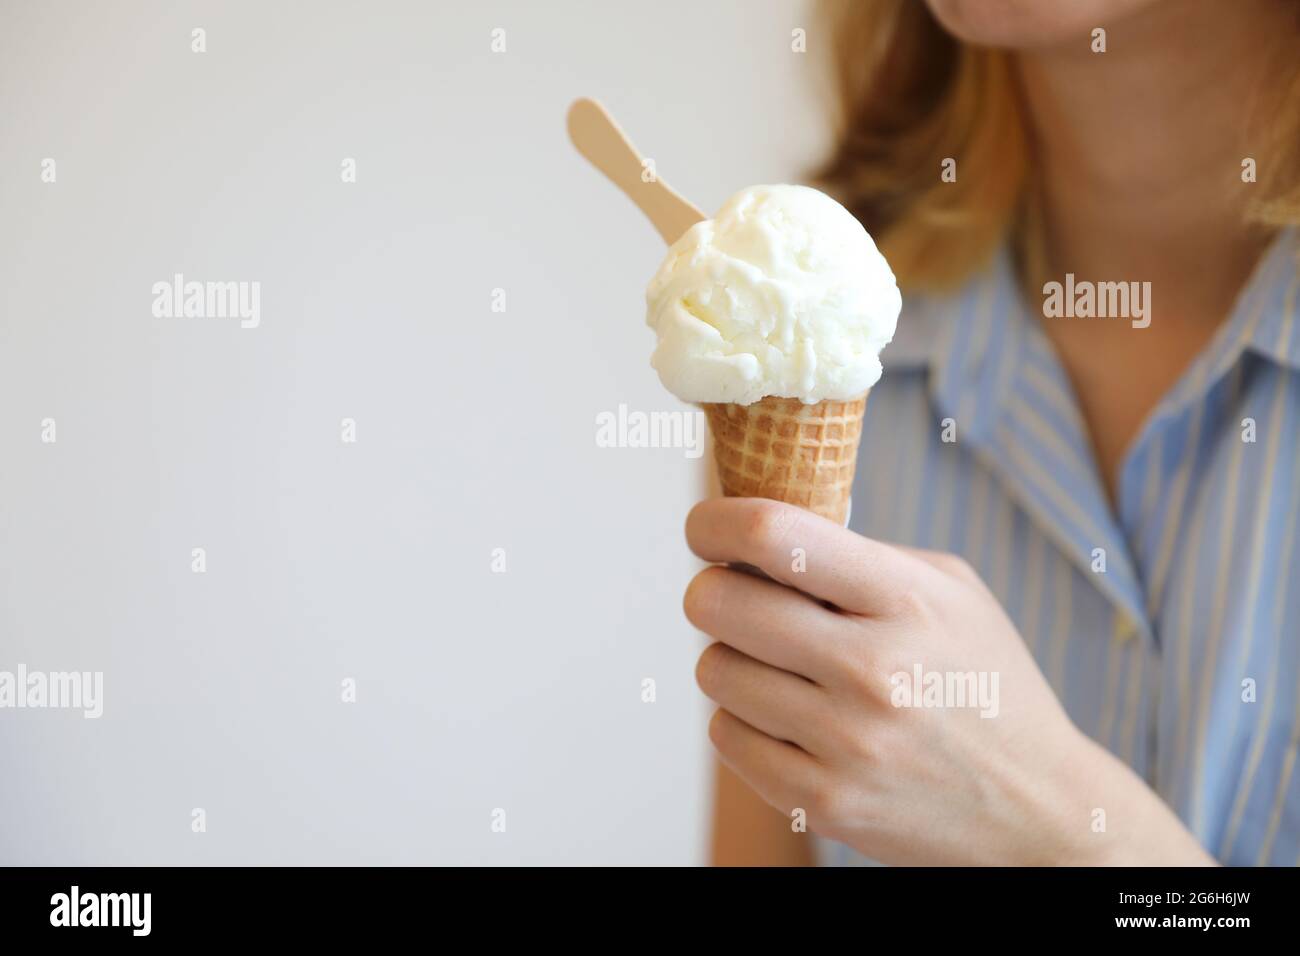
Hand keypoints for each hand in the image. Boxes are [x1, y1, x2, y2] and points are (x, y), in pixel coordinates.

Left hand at [684, 497, 1213, 865]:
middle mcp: (873, 671)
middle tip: (734, 597)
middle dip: (712, 591)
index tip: (706, 529)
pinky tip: (786, 716)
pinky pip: (724, 736)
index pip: (771, 536)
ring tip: (777, 664)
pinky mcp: (822, 801)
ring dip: (731, 658)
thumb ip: (859, 555)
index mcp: (906, 600)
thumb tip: (754, 535)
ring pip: (715, 670)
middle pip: (719, 602)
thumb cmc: (982, 681)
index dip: (715, 523)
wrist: (1036, 806)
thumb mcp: (950, 591)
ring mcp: (845, 743)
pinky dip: (742, 720)